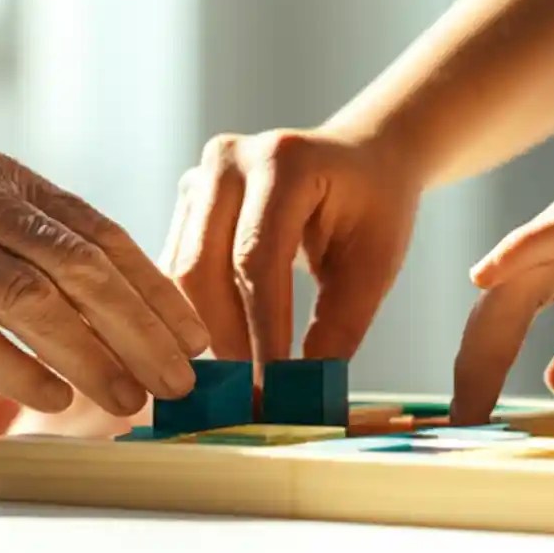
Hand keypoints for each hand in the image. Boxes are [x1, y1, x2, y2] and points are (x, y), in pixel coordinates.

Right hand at [161, 130, 420, 366]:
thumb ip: (340, 325)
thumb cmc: (375, 207)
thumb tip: (303, 390)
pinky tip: (219, 348)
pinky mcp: (187, 198)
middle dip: (225, 338)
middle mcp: (229, 159)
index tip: (268, 387)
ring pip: (182, 272)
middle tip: (246, 394)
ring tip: (235, 379)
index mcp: (284, 162)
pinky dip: (195, 313)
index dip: (259, 330)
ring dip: (204, 331)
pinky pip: (178, 266)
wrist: (363, 158)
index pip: (258, 260)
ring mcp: (201, 175)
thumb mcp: (374, 265)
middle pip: (205, 266)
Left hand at [449, 133, 553, 422]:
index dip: (489, 352)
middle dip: (479, 356)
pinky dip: (524, 250)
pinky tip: (489, 277)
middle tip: (459, 419)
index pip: (520, 294)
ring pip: (528, 265)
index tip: (470, 410)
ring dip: (492, 332)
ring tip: (470, 394)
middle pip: (511, 286)